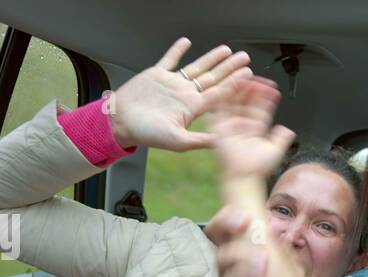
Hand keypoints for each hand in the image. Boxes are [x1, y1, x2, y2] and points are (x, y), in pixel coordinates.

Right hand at [104, 39, 250, 150]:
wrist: (120, 122)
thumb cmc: (145, 133)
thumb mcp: (177, 140)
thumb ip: (200, 140)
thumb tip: (221, 141)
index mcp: (191, 108)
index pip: (218, 93)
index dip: (234, 83)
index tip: (247, 75)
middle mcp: (185, 94)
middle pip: (213, 78)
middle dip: (230, 68)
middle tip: (244, 59)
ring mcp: (172, 83)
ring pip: (196, 67)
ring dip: (211, 58)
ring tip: (226, 50)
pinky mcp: (157, 74)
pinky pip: (170, 59)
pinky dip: (177, 50)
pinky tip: (186, 43)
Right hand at [209, 76, 295, 179]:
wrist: (243, 176)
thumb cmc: (256, 168)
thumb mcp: (275, 150)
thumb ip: (282, 138)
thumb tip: (289, 131)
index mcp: (255, 129)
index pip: (260, 108)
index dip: (266, 98)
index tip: (272, 89)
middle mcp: (242, 125)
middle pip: (247, 102)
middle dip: (253, 89)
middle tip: (259, 79)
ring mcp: (230, 124)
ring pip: (235, 101)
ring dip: (240, 89)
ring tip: (246, 77)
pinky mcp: (219, 125)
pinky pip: (220, 107)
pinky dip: (224, 95)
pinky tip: (231, 85)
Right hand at [210, 205, 298, 276]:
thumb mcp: (285, 265)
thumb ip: (279, 246)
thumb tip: (275, 224)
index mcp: (241, 247)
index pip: (228, 223)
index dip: (231, 214)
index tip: (246, 213)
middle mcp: (229, 260)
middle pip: (215, 233)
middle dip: (225, 222)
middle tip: (242, 221)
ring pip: (221, 257)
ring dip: (242, 253)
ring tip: (264, 258)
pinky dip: (242, 276)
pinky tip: (259, 275)